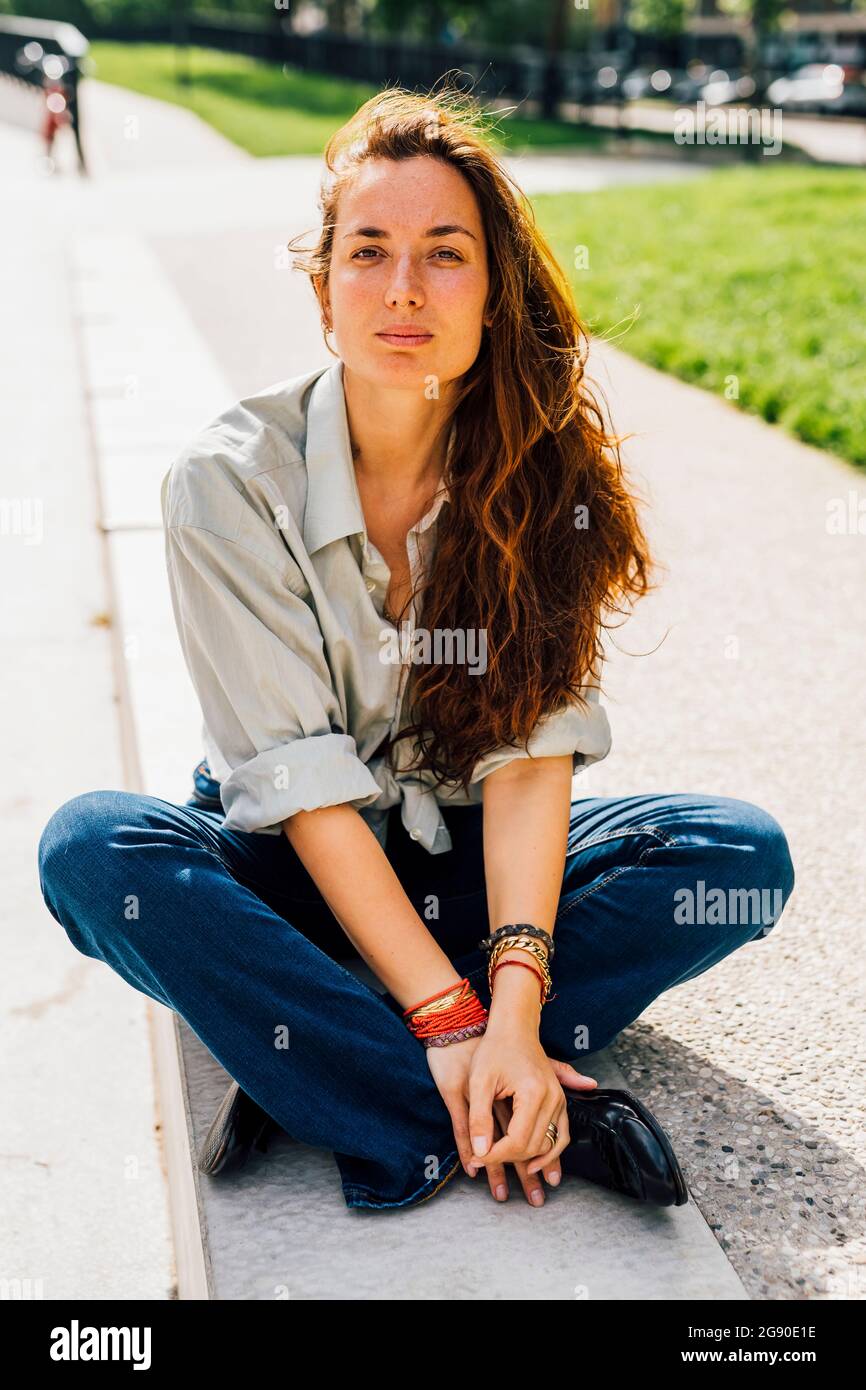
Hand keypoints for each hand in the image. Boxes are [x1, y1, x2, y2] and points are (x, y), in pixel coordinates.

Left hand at [425, 1030, 596, 1202]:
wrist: (514, 1026)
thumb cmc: (493, 1049)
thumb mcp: (479, 1082)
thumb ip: (479, 1119)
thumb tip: (480, 1153)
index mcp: (532, 1093)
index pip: (516, 1141)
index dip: (495, 1156)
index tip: (477, 1159)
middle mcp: (552, 1098)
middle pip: (533, 1146)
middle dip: (509, 1159)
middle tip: (485, 1161)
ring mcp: (559, 1099)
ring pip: (550, 1143)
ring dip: (534, 1161)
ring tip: (517, 1174)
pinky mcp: (560, 1100)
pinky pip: (562, 1133)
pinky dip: (552, 1151)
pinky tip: (538, 1164)